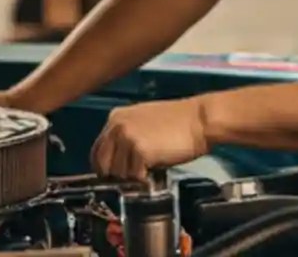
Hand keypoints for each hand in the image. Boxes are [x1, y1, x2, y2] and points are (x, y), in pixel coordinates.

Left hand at [91, 98, 209, 180]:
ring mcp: (127, 138)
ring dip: (133, 178)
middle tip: (133, 178)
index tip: (114, 175)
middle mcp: (117, 126)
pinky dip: (145, 180)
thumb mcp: (144, 123)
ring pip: (119, 174)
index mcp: (116, 117)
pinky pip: (135, 177)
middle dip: (117, 175)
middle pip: (103, 164)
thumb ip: (127, 137)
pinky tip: (155, 173)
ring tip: (149, 171)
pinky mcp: (140, 151)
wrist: (200, 119)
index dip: (105, 167)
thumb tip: (118, 160)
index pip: (97, 150)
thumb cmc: (180, 122)